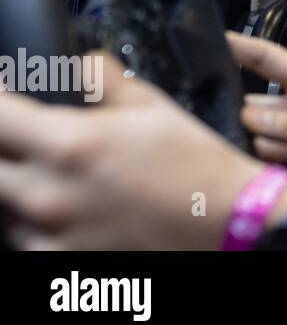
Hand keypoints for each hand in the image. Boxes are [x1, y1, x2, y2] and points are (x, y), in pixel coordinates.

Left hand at [0, 55, 262, 248]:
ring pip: (3, 203)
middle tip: (30, 137)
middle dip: (7, 145)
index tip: (6, 98)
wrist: (226, 221)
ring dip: (18, 185)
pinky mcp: (60, 261)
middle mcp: (48, 192)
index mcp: (68, 144)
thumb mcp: (152, 106)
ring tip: (58, 175)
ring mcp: (50, 233)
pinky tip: (66, 209)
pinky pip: (23, 240)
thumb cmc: (195, 166)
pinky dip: (35, 222)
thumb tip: (83, 62)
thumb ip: (105, 78)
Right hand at [230, 34, 286, 204]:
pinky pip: (277, 172)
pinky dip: (274, 173)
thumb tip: (254, 120)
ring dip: (274, 147)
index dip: (242, 48)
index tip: (214, 38)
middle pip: (258, 108)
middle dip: (248, 114)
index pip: (270, 61)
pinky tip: (281, 172)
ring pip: (265, 142)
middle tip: (247, 121)